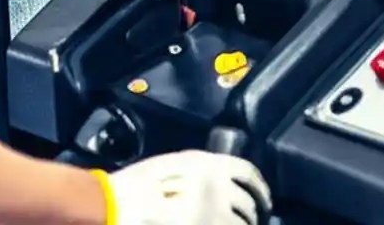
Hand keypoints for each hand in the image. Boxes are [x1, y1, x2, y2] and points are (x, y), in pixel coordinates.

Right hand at [100, 151, 272, 224]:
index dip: (260, 188)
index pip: (249, 173)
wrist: (119, 205)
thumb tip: (222, 183)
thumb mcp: (175, 163)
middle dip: (251, 213)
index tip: (264, 199)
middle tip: (248, 220)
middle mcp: (219, 187)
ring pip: (242, 224)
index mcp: (211, 164)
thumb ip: (202, 170)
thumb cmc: (140, 182)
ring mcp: (215, 214)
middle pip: (248, 203)